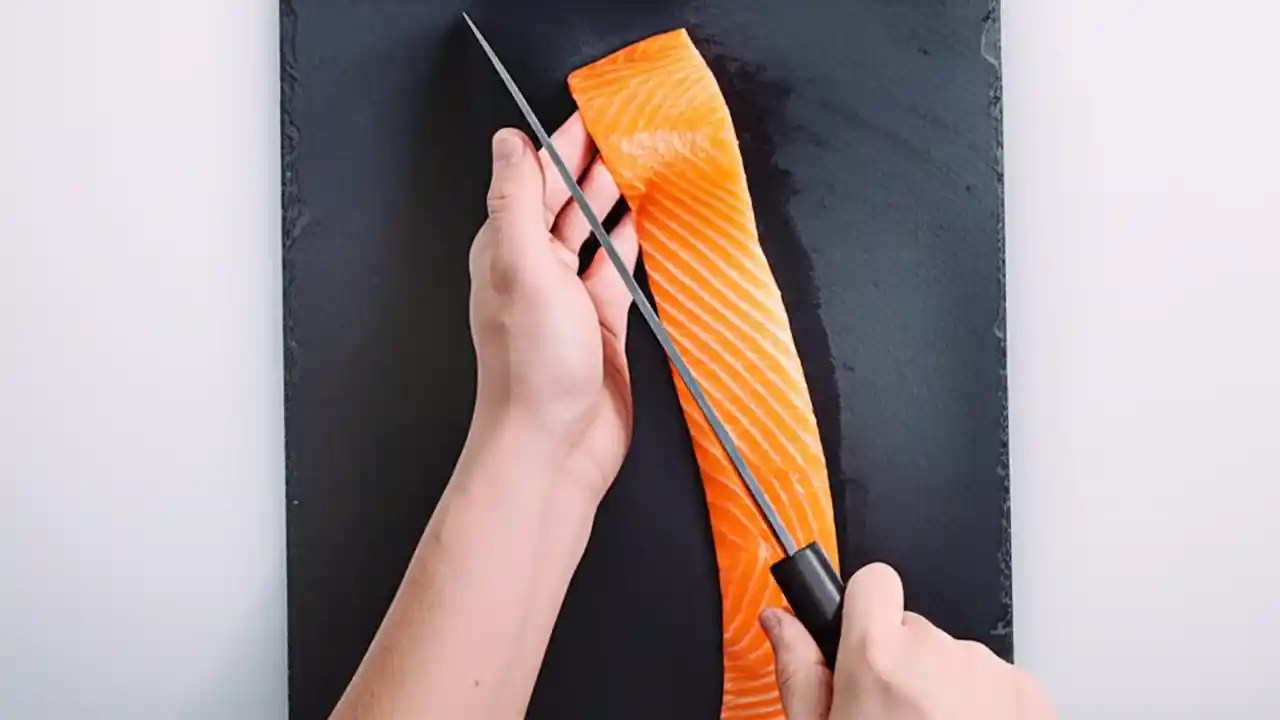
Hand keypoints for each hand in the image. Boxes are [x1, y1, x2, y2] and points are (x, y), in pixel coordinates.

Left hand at [467, 115, 638, 499]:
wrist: (554, 448)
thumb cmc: (533, 366)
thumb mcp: (521, 269)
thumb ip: (516, 201)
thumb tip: (508, 142)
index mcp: (508, 248)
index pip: (536, 179)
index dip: (563, 143)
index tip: (596, 111)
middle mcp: (536, 268)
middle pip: (566, 201)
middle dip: (594, 164)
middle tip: (632, 127)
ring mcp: (571, 297)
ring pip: (594, 233)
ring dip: (616, 200)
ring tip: (646, 163)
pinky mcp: (603, 324)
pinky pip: (619, 270)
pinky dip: (633, 245)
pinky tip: (649, 225)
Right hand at [760, 563, 1054, 719]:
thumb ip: (799, 673)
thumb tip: (780, 622)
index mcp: (877, 660)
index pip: (872, 581)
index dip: (863, 607)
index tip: (860, 637)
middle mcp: (937, 655)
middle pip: (912, 630)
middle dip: (902, 664)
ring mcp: (989, 673)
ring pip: (954, 659)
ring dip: (943, 690)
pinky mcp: (1030, 695)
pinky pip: (994, 683)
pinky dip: (983, 708)